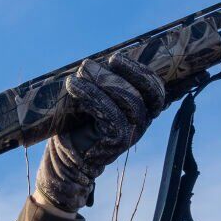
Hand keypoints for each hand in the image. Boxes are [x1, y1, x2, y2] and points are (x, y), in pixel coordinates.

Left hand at [36, 52, 166, 212]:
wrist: (65, 160)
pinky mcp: (119, 143)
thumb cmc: (78, 127)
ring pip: (131, 101)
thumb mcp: (93, 101)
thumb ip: (102, 85)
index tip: (116, 59)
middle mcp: (141, 123)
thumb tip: (96, 61)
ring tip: (81, 72)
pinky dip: (92, 96)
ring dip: (104, 82)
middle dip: (130, 72)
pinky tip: (74, 86)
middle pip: (148, 93)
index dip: (142, 72)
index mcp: (140, 111)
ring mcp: (132, 134)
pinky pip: (113, 115)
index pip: (155, 90)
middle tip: (106, 61)